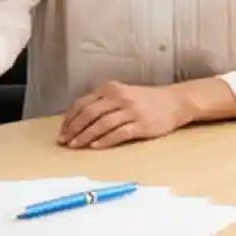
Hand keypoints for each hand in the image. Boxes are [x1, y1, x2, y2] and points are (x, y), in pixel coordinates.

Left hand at [56, 81, 187, 148]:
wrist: (174, 102)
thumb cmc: (143, 100)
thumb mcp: (120, 94)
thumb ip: (101, 103)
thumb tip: (76, 120)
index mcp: (110, 88)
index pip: (83, 103)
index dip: (70, 119)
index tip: (62, 131)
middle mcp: (119, 97)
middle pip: (89, 113)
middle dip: (74, 129)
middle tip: (64, 141)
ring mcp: (131, 110)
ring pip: (102, 124)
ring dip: (86, 136)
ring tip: (75, 146)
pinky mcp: (141, 124)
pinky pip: (119, 133)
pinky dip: (105, 140)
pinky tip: (95, 146)